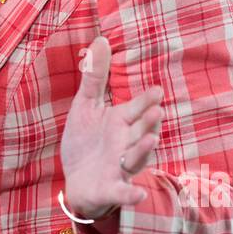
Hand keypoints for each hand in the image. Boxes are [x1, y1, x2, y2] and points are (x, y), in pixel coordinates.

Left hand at [60, 35, 163, 218]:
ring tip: (152, 139)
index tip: (157, 90)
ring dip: (144, 150)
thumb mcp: (86, 106)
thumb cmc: (85, 141)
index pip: (136, 109)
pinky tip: (138, 194)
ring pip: (136, 158)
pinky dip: (131, 194)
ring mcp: (120, 166)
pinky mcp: (111, 188)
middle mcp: (125, 143)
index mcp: (120, 122)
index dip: (145, 101)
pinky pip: (123, 191)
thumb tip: (101, 39)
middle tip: (157, 110)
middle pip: (140, 132)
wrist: (75, 179)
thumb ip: (95, 76)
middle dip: (148, 122)